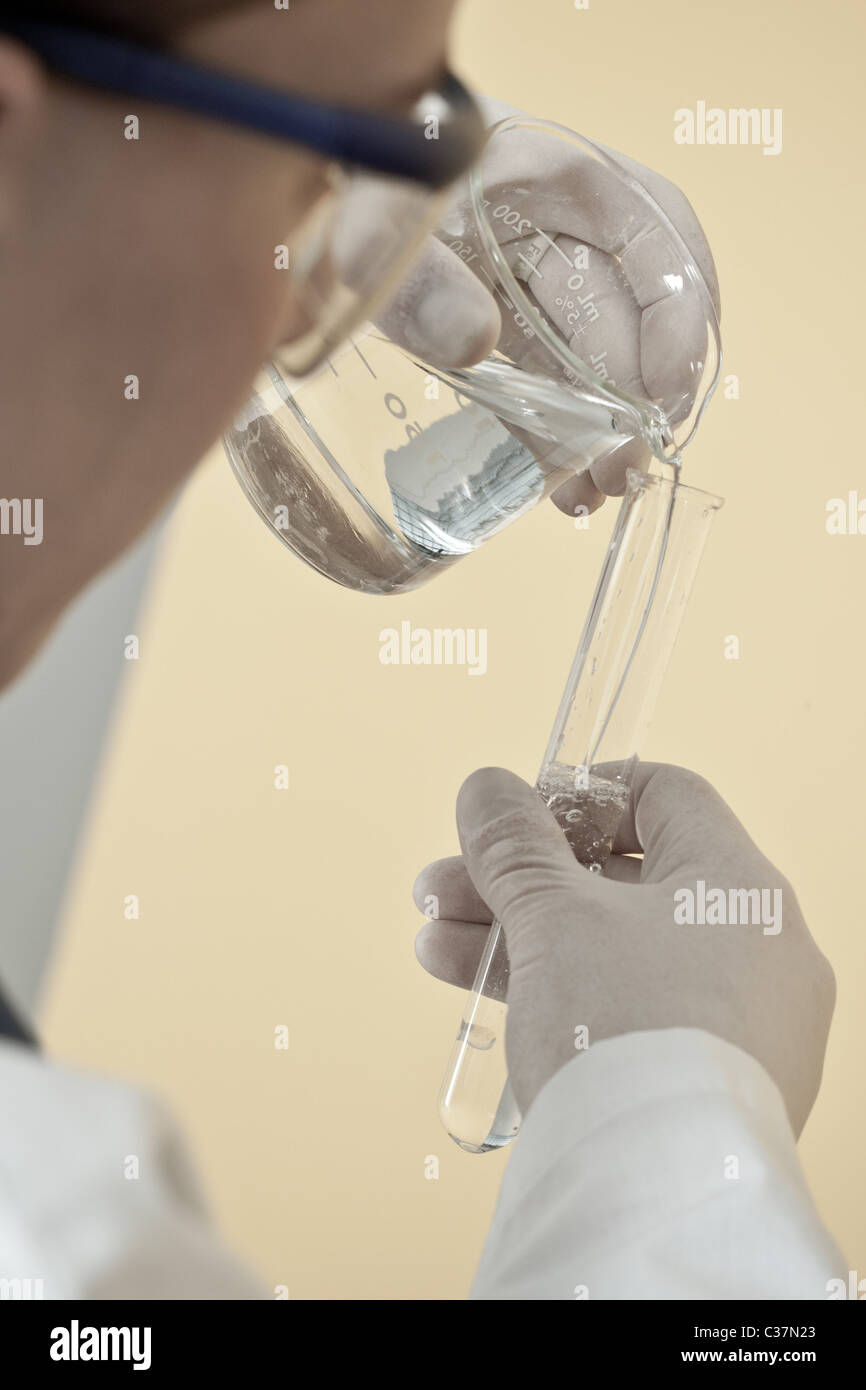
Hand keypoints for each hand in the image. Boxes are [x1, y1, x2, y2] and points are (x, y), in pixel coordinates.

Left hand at [379, 98, 719, 515]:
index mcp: (554, 173)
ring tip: (597, 490)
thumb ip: (414, 271)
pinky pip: (551, 381)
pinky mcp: (507, 322)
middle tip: (622, 469)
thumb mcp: (373, 216)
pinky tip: (564, 485)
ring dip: (606, 427)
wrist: (313, 187)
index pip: (654, 233)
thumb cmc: (355, 182)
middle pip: (630, 312)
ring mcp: (535, 278)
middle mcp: (562, 224)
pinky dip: (562, 433)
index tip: (663, 390)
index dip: (676, 313)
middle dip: (637, 396)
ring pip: (596, 357)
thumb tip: (474, 342)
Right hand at [414, 764, 834, 1135]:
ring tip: (435, 944)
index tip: (519, 813)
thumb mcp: (553, 917)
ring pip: (615, 951)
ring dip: (519, 936)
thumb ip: (514, 844)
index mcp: (741, 885)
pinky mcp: (707, 1080)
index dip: (584, 795)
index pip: (668, 797)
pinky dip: (561, 992)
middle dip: (518, 880)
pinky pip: (629, 1011)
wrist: (655, 1187)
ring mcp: (738, 1021)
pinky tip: (476, 990)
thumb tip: (485, 788)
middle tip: (444, 886)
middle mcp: (755, 948)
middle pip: (623, 881)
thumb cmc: (623, 1028)